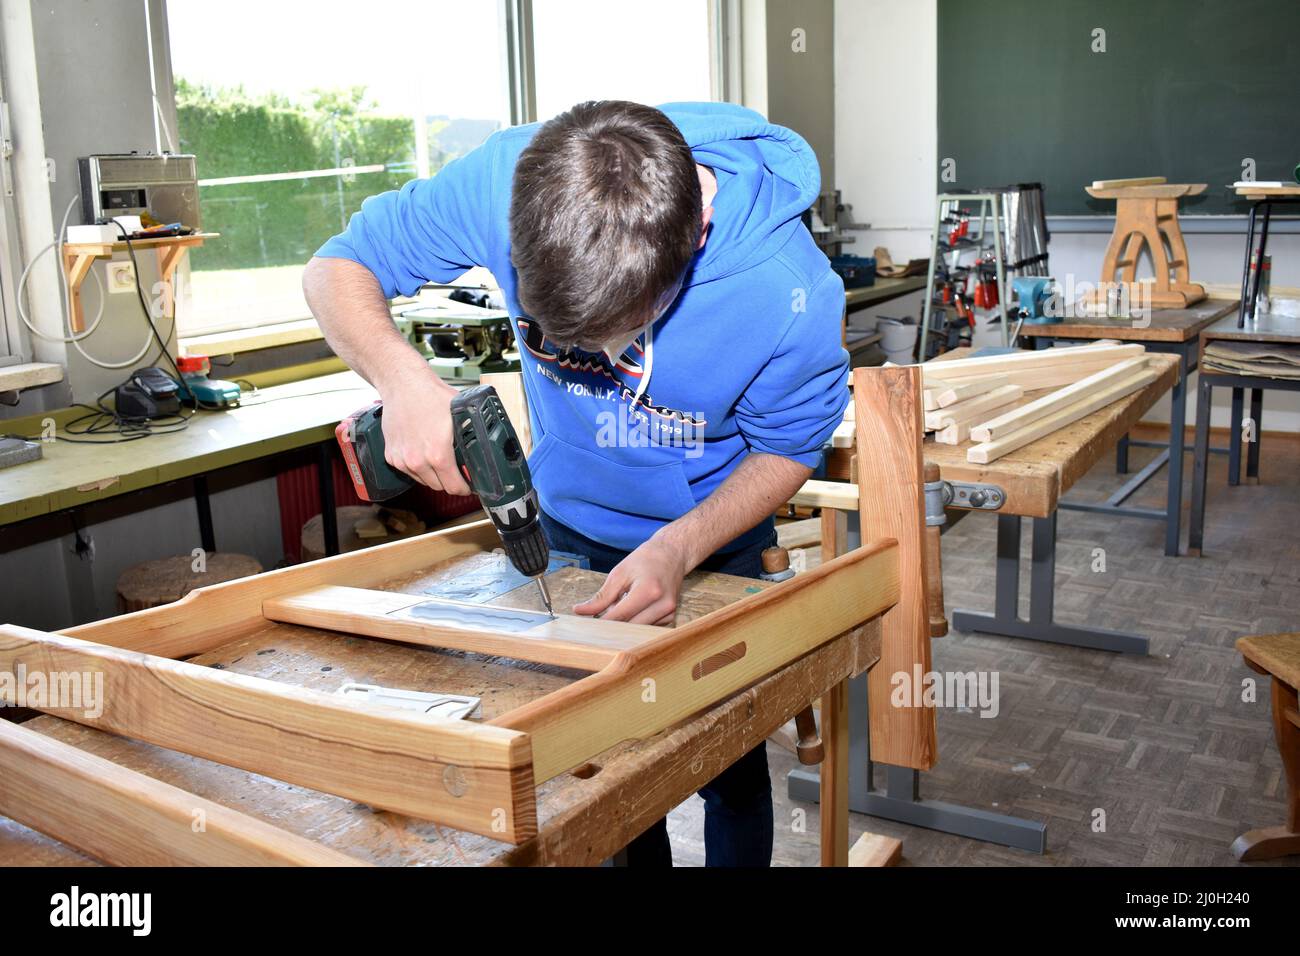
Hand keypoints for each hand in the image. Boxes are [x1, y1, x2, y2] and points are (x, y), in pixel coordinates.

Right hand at [377, 369, 471, 495]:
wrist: (403, 384)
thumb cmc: (431, 396)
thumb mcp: (461, 416)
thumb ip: (472, 437)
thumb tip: (485, 452)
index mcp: (438, 454)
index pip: (454, 487)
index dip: (464, 488)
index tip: (467, 485)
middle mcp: (418, 461)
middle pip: (439, 486)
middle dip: (449, 481)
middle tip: (455, 471)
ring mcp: (402, 460)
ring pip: (423, 480)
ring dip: (432, 475)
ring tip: (439, 459)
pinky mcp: (391, 456)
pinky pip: (408, 471)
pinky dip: (416, 466)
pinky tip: (422, 453)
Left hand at [573, 534, 689, 624]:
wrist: (672, 554)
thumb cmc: (645, 560)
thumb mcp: (619, 573)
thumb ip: (601, 597)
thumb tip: (580, 611)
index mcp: (649, 590)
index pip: (620, 615)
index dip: (601, 622)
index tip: (586, 625)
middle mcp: (663, 604)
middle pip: (629, 627)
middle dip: (611, 626)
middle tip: (596, 621)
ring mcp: (669, 612)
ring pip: (638, 631)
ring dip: (624, 624)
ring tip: (617, 609)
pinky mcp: (671, 617)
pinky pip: (647, 627)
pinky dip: (636, 622)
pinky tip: (633, 609)